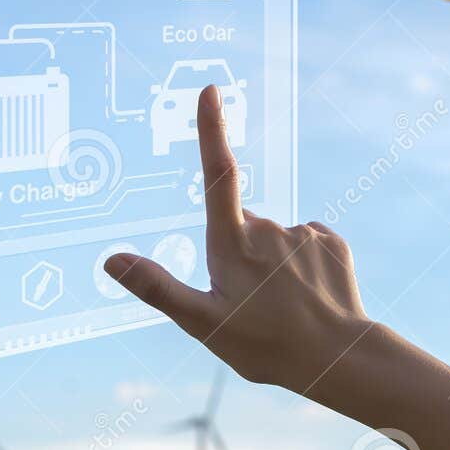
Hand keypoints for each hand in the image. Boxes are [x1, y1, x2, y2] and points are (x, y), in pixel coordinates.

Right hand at [106, 86, 449, 449]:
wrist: (338, 359)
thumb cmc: (264, 346)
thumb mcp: (201, 323)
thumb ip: (156, 287)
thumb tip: (111, 259)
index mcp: (232, 242)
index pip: (218, 174)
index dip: (212, 130)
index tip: (210, 90)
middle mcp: (269, 227)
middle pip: (242, 227)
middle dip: (239, 253)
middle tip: (248, 304)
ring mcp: (303, 233)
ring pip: (275, 240)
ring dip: (272, 264)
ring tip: (281, 308)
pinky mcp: (332, 243)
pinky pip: (306, 245)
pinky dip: (302, 266)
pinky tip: (308, 297)